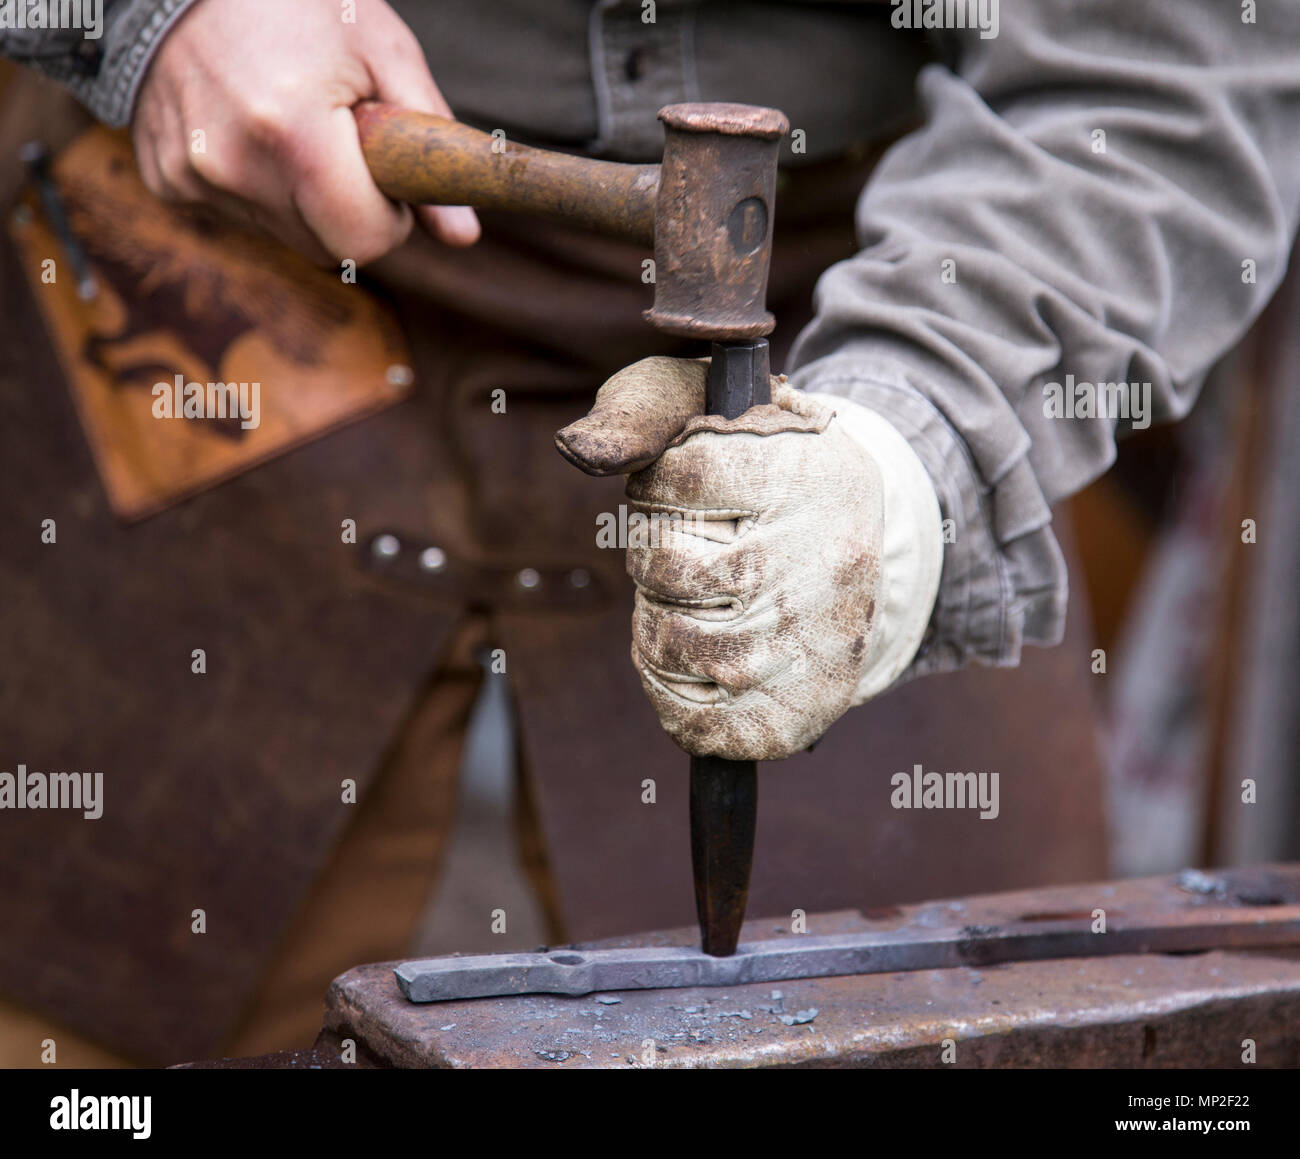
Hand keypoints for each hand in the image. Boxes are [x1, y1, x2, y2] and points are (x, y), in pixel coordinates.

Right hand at [131, 0, 478, 263]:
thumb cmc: (295, 1)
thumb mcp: (380, 51)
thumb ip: (428, 142)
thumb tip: (464, 236)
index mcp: (291, 132)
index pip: (364, 240)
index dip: (389, 218)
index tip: (385, 177)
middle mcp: (232, 164)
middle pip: (327, 249)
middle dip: (349, 212)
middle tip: (343, 148)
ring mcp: (191, 177)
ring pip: (284, 235)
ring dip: (303, 200)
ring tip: (290, 127)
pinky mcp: (165, 181)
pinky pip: (236, 213)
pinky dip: (254, 186)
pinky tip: (246, 128)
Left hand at [556, 357, 890, 760]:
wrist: (857, 538)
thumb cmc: (758, 462)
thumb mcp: (712, 405)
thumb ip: (640, 411)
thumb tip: (576, 450)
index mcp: (806, 472)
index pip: (674, 475)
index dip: (656, 484)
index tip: (686, 484)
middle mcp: (822, 562)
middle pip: (665, 561)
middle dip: (654, 551)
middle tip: (699, 543)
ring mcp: (813, 645)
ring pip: (669, 638)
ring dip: (656, 617)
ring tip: (696, 597)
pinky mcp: (800, 711)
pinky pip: (689, 718)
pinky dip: (667, 688)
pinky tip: (691, 655)